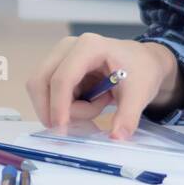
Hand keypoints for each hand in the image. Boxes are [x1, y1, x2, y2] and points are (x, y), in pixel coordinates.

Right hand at [25, 34, 175, 139]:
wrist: (144, 62)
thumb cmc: (141, 70)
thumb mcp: (140, 93)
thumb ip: (128, 116)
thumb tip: (117, 138)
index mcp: (89, 46)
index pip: (62, 78)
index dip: (59, 106)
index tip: (62, 130)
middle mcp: (68, 47)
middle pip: (40, 82)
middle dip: (53, 109)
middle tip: (76, 126)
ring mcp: (60, 57)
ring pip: (42, 91)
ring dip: (64, 109)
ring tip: (95, 107)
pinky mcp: (58, 68)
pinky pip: (49, 95)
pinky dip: (64, 107)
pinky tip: (89, 104)